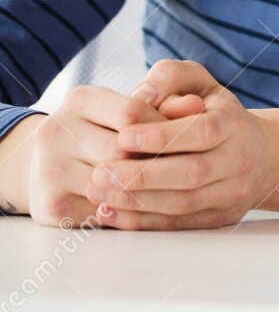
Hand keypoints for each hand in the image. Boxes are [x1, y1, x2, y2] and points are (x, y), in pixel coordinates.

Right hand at [0, 85, 200, 225]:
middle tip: (190, 166)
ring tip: (179, 187)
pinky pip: (104, 211)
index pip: (132, 112)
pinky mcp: (51, 205)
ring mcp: (49, 170)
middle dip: (160, 161)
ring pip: (115, 185)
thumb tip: (196, 105)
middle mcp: (55, 132)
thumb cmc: (109, 130)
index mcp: (79, 100)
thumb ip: (168, 103)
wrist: (53, 164)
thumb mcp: (136, 107)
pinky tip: (156, 206)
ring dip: (150, 189)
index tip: (190, 137)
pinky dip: (133, 211)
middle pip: (122, 151)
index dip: (165, 127)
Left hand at [89, 60, 268, 230]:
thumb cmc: (215, 113)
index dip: (162, 136)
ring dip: (137, 201)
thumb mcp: (200, 84)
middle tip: (100, 173)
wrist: (261, 154)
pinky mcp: (219, 217)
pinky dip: (142, 221)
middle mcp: (239, 160)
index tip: (123, 136)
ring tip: (98, 192)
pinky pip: (179, 224)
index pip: (202, 131)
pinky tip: (111, 211)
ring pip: (183, 203)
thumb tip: (142, 94)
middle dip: (143, 176)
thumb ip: (170, 77)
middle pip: (193, 173)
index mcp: (234, 124)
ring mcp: (232, 193)